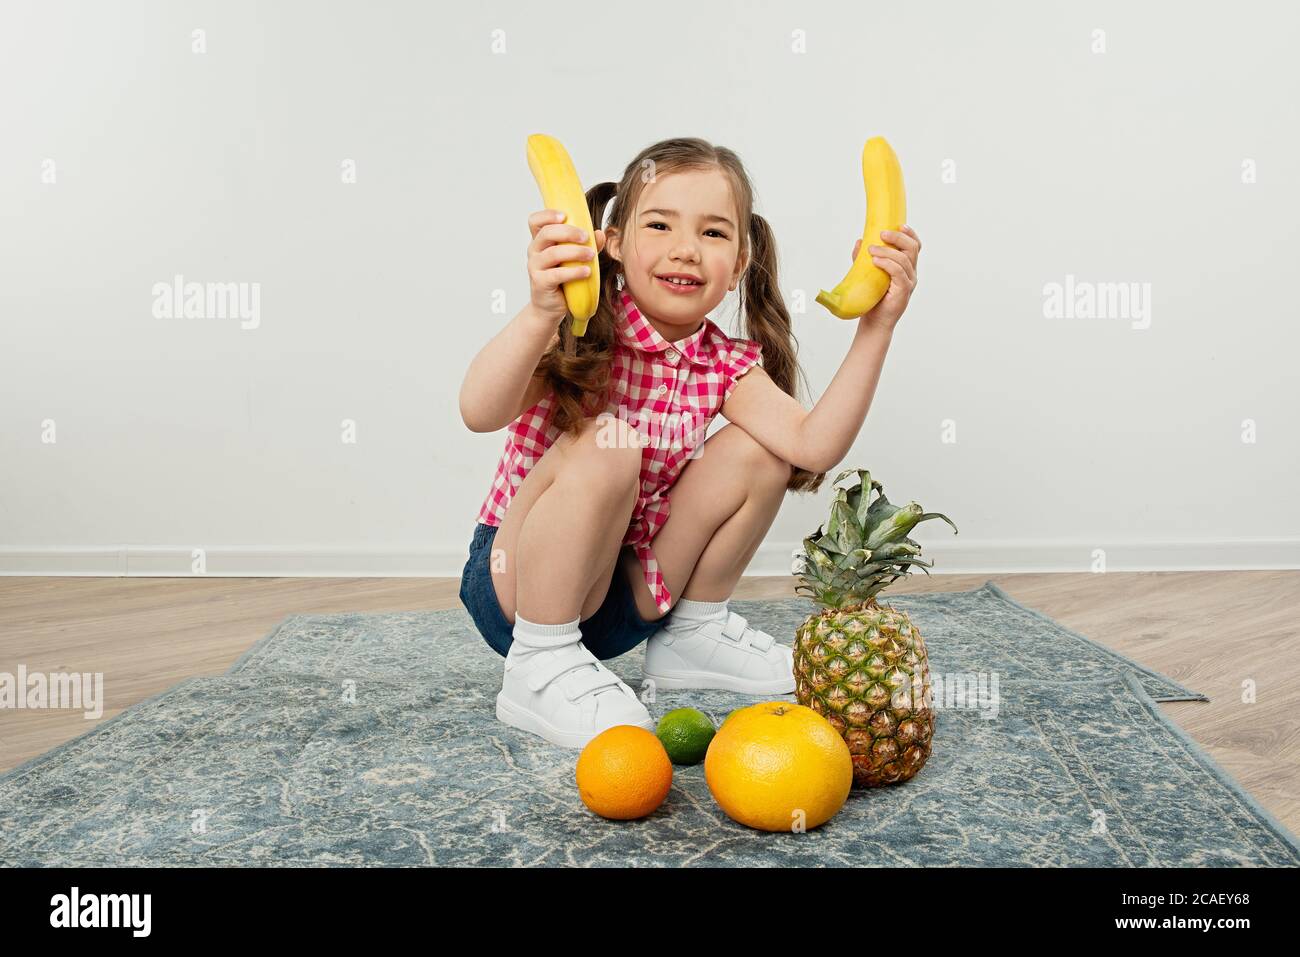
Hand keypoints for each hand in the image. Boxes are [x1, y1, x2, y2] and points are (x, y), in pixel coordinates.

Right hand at [527, 209, 605, 325]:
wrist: (550, 307)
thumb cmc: (563, 279)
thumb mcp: (575, 259)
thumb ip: (587, 245)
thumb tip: (600, 234)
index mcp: (541, 241)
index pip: (535, 221)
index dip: (547, 215)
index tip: (565, 215)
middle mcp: (534, 251)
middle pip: (546, 233)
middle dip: (568, 232)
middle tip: (586, 237)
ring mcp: (535, 267)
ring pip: (553, 253)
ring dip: (575, 252)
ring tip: (591, 255)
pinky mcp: (540, 283)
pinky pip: (557, 274)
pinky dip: (574, 272)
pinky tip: (587, 272)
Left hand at [851, 224, 919, 330]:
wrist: (873, 322)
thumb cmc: (872, 299)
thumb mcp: (866, 274)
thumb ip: (863, 259)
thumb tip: (859, 241)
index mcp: (906, 267)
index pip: (915, 246)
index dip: (910, 234)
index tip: (900, 224)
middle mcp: (911, 273)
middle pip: (912, 248)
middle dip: (898, 237)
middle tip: (881, 234)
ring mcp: (909, 282)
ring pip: (904, 259)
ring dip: (887, 251)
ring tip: (871, 250)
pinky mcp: (904, 291)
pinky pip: (899, 272)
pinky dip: (887, 263)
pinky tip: (875, 261)